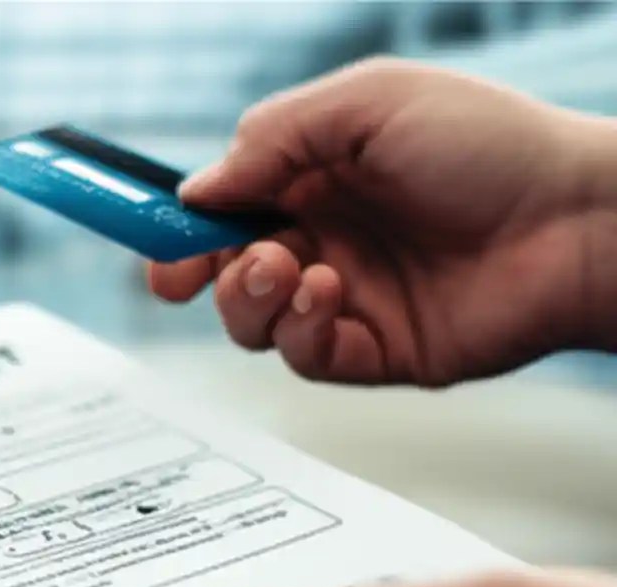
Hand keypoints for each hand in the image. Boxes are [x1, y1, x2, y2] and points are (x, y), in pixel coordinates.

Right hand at [149, 57, 616, 385]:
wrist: (576, 221)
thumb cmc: (489, 145)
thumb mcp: (368, 102)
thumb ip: (272, 138)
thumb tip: (199, 190)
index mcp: (313, 177)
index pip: (222, 205)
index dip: (176, 222)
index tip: (143, 232)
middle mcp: (322, 238)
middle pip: (220, 270)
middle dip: (194, 270)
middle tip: (195, 265)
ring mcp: (345, 297)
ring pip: (250, 319)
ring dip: (244, 297)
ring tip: (284, 267)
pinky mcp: (373, 349)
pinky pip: (303, 354)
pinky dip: (297, 326)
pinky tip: (328, 292)